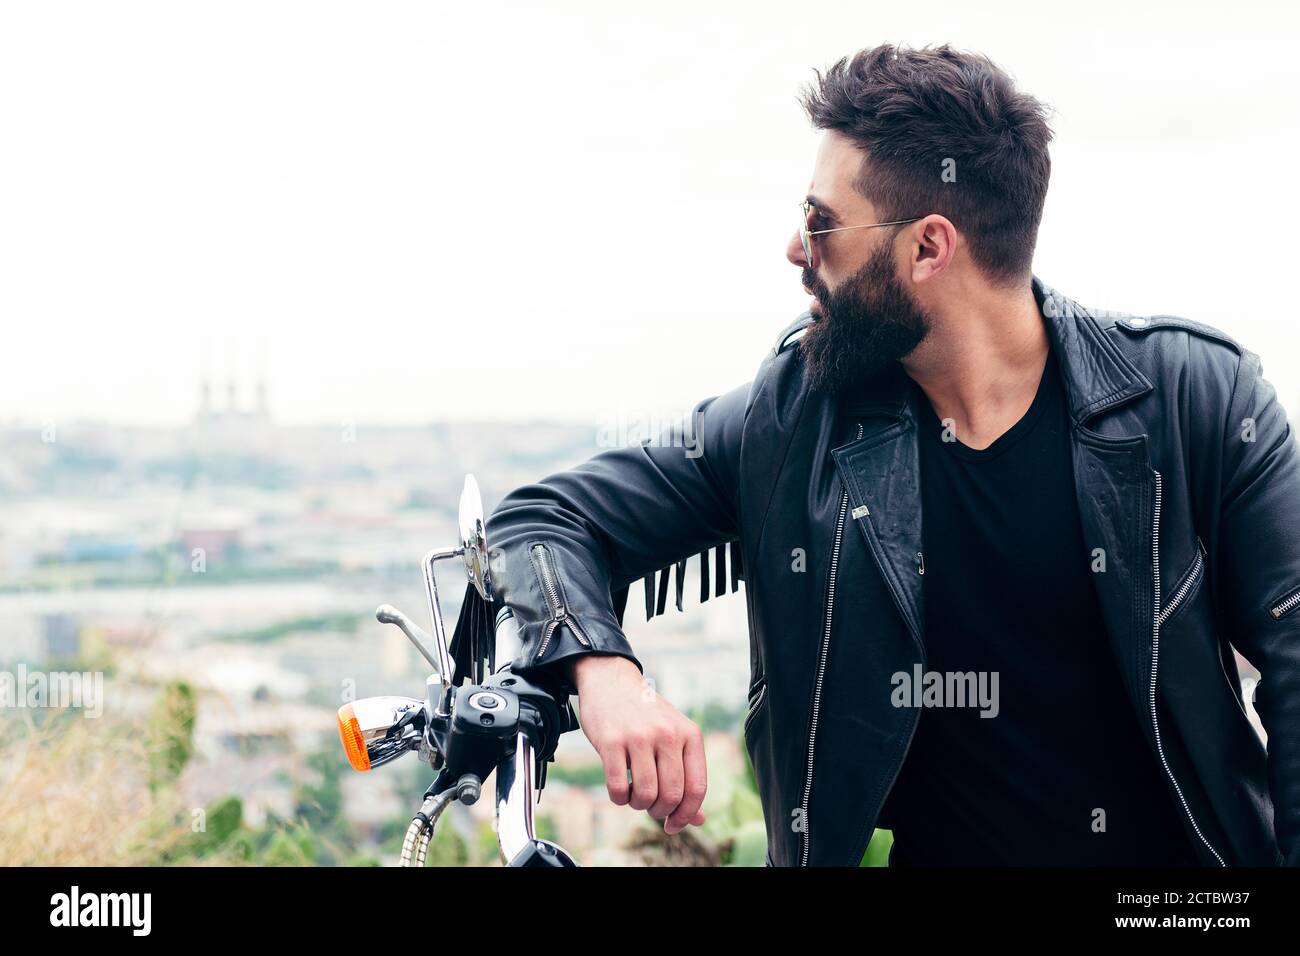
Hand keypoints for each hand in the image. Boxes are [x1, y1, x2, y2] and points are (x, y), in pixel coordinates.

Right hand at [566, 655, 707, 834]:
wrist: (611, 682)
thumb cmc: (645, 717)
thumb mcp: (673, 738)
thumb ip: (686, 776)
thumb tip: (700, 820)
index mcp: (690, 734)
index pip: (697, 788)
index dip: (687, 815)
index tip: (673, 826)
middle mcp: (668, 734)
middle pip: (672, 795)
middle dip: (660, 811)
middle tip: (649, 806)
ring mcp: (639, 736)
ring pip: (646, 795)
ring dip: (638, 804)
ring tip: (634, 794)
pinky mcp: (611, 741)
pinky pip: (618, 788)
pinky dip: (619, 799)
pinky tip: (619, 789)